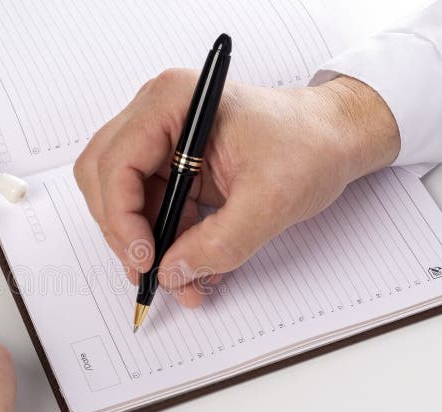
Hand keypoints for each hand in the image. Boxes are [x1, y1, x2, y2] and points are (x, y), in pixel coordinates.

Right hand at [75, 71, 399, 306]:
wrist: (337, 137)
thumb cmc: (312, 144)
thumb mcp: (272, 200)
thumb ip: (220, 243)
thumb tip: (172, 274)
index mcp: (174, 102)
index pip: (116, 163)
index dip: (121, 218)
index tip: (144, 259)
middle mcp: (157, 115)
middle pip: (105, 179)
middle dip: (122, 232)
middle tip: (147, 272)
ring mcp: (161, 139)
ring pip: (121, 199)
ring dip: (143, 243)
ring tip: (178, 280)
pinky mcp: (172, 165)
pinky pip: (149, 208)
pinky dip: (163, 241)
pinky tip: (190, 265)